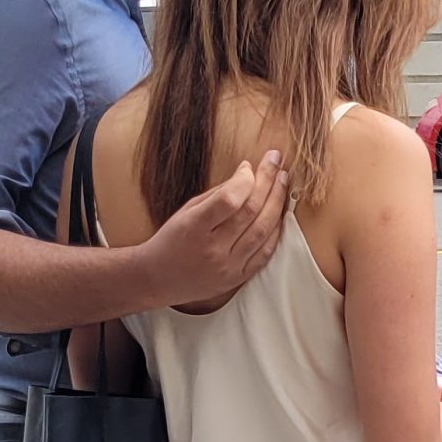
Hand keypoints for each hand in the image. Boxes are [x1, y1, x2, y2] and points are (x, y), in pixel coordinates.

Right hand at [141, 152, 289, 308]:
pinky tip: (280, 212)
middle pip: (250, 212)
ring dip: (277, 202)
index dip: (244, 180)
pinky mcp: (237, 278)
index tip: (250, 166)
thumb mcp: (186, 211)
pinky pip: (265, 253)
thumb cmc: (171, 240)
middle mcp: (213, 249)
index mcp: (194, 228)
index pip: (229, 200)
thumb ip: (217, 194)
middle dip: (268, 182)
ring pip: (262, 231)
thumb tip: (248, 173)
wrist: (158, 279)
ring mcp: (228, 267)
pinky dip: (276, 230)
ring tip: (283, 181)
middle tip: (276, 162)